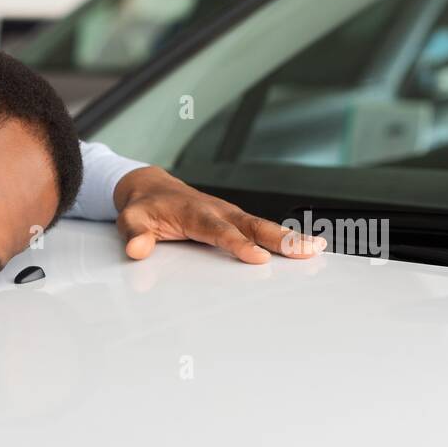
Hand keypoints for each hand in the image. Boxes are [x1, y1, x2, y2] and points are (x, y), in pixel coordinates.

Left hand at [113, 166, 325, 263]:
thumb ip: (134, 236)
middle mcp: (218, 211)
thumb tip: (136, 250)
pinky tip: (307, 247)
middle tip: (306, 250)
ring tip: (317, 249)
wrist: (150, 189)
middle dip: (280, 239)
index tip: (258, 257)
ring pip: (262, 226)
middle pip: (252, 226)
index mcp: (194, 213)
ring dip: (290, 238)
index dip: (238, 243)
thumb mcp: (130, 220)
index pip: (219, 230)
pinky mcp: (236, 220)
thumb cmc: (143, 207)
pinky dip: (285, 237)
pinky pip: (262, 228)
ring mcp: (230, 214)